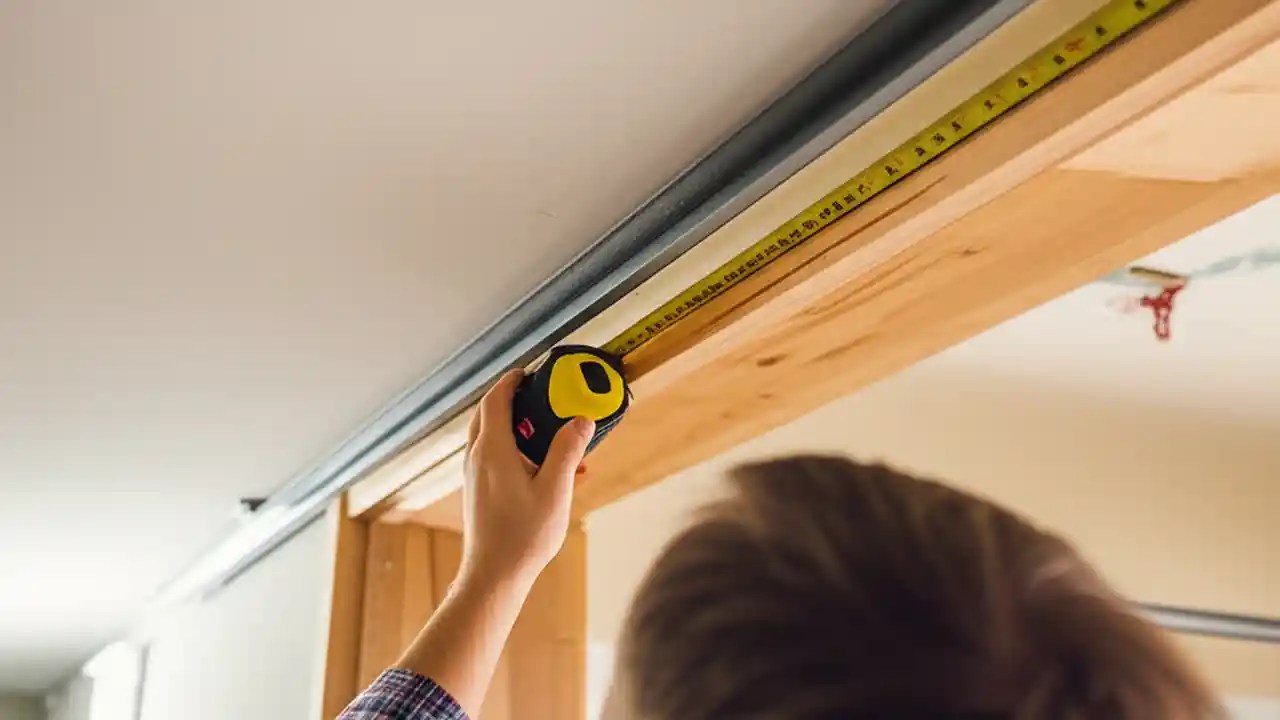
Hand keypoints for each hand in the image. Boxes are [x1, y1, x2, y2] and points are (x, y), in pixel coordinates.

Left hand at [461, 369, 594, 589]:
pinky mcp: (479, 492)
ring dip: (520, 429)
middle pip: (489, 414)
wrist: (494, 576)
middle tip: (541, 396)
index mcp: (493, 449)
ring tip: (555, 438)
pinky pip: (496, 459)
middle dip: (514, 401)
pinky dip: (519, 452)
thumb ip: (567, 450)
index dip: (512, 380)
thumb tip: (582, 420)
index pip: (496, 399)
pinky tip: (552, 472)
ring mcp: (475, 476)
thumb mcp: (555, 489)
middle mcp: (477, 458)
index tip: (530, 371)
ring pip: (493, 438)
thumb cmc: (523, 535)